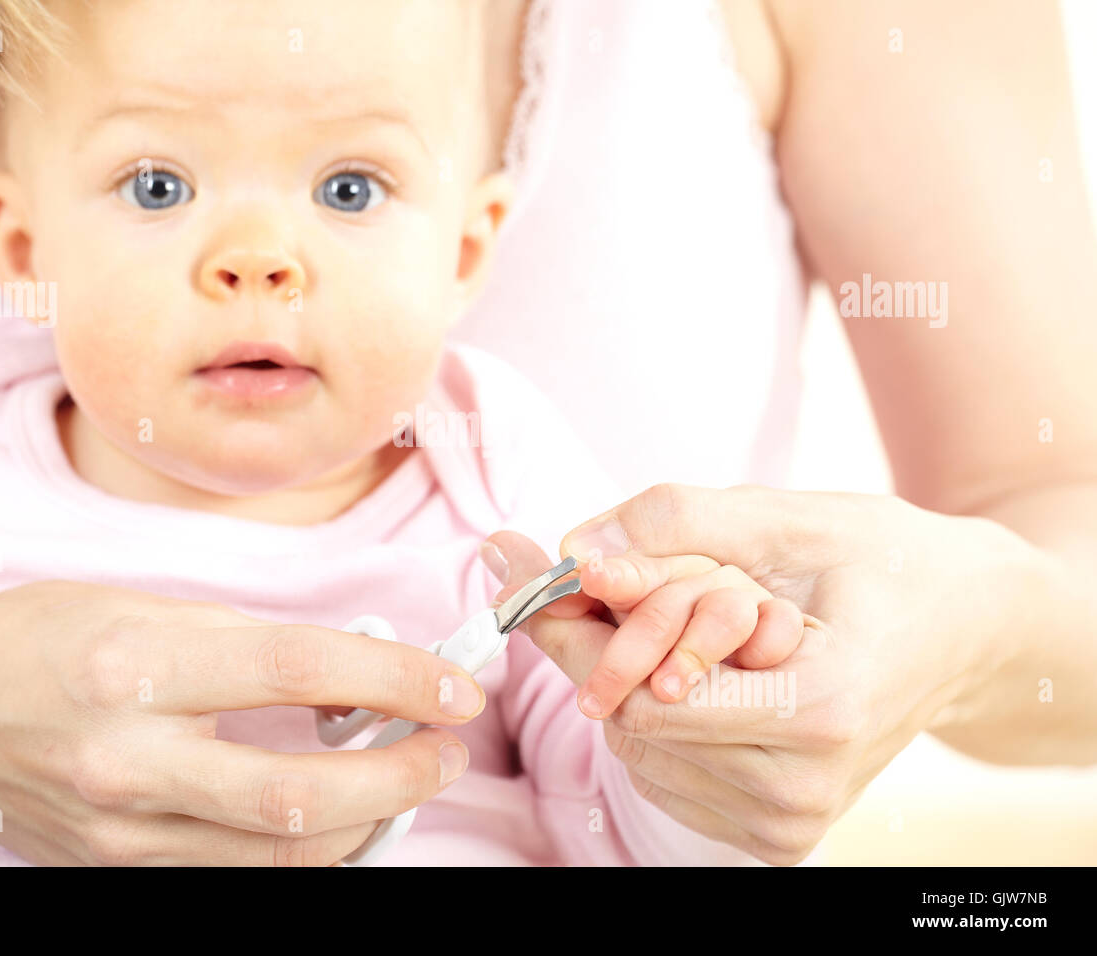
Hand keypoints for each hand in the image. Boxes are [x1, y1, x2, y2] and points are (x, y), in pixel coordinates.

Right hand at [0, 581, 482, 864]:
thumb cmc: (34, 639)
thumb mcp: (139, 603)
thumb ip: (245, 639)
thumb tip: (347, 668)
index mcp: (135, 665)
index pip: (298, 670)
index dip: (395, 677)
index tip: (454, 682)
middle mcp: (128, 759)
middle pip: (299, 797)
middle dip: (399, 777)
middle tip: (448, 747)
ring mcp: (123, 831)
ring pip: (279, 857)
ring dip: (367, 820)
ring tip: (405, 775)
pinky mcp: (120, 869)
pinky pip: (238, 874)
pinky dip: (306, 848)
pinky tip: (338, 810)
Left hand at [484, 483, 1033, 863]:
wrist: (969, 632)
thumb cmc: (890, 564)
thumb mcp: (795, 518)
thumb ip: (682, 524)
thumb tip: (574, 550)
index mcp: (819, 708)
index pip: (648, 694)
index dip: (576, 633)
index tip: (520, 568)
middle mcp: (801, 785)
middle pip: (631, 723)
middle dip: (593, 644)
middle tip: (579, 575)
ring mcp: (787, 820)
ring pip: (637, 749)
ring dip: (624, 676)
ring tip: (677, 620)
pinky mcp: (774, 831)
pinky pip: (662, 772)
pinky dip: (650, 710)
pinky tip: (688, 667)